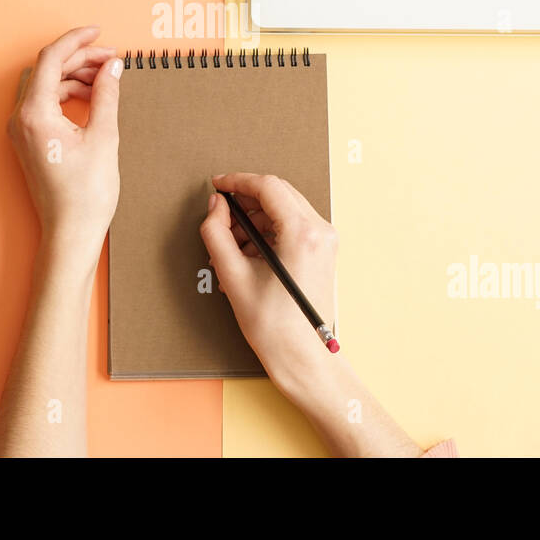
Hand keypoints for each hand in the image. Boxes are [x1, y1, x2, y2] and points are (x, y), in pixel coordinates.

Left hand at [7, 26, 122, 277]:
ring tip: (106, 78)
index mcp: (34, 114)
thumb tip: (113, 67)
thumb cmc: (86, 194)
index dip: (77, 41)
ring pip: (45, 85)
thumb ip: (106, 95)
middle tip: (111, 59)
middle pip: (45, 70)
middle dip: (78, 58)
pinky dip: (67, 94)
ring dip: (73, 76)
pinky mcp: (28, 141)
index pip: (50, 59)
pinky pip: (44, 104)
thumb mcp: (103, 137)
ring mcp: (21, 130)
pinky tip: (91, 98)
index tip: (100, 32)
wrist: (70, 233)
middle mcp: (20, 119)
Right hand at [199, 172, 337, 392]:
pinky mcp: (322, 252)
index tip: (217, 185)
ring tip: (229, 248)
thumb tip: (215, 207)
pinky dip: (266, 234)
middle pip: (278, 195)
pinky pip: (291, 228)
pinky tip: (246, 257)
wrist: (302, 358)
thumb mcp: (233, 275)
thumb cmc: (274, 326)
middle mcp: (320, 232)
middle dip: (245, 203)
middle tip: (220, 217)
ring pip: (283, 211)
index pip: (268, 187)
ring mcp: (324, 242)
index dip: (237, 181)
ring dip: (254, 221)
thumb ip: (217, 233)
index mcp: (302, 233)